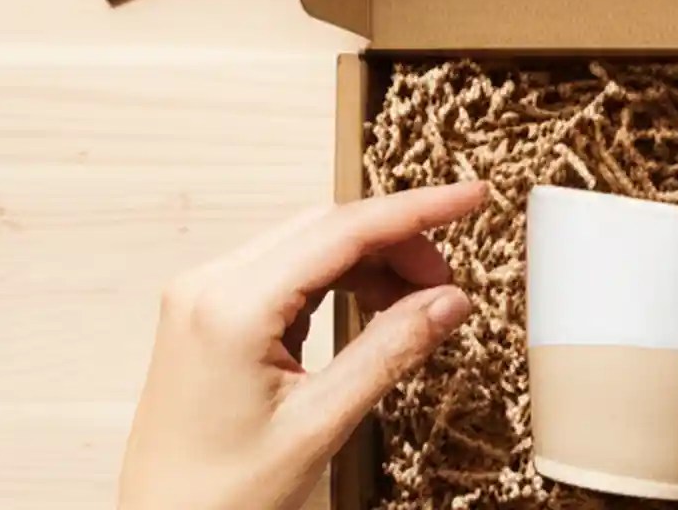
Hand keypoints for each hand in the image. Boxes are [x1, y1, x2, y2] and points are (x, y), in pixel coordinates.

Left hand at [118, 182, 488, 509]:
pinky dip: (339, 282)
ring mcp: (205, 297)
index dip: (416, 210)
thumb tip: (450, 301)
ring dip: (371, 262)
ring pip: (310, 247)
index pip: (343, 231)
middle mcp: (209, 285)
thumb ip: (390, 351)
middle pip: (326, 229)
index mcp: (230, 306)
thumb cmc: (222, 496)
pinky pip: (289, 274)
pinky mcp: (211, 315)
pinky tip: (373, 308)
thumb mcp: (320, 423)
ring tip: (419, 302)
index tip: (471, 197)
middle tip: (449, 281)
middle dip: (397, 241)